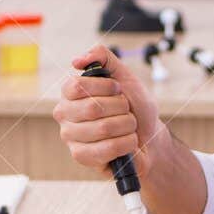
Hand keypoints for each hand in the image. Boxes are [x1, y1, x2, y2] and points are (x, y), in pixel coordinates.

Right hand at [54, 44, 163, 176]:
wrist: (149, 136)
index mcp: (70, 93)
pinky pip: (107, 148)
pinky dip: (127, 143)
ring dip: (127, 125)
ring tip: (128, 127)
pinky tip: (127, 142)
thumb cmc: (134, 107)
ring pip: (103, 128)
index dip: (105, 87)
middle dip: (121, 108)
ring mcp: (70, 137)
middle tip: (126, 111)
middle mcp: (64, 114)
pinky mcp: (81, 156)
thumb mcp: (124, 75)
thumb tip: (77, 60)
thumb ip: (103, 58)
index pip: (78, 86)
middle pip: (93, 107)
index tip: (118, 90)